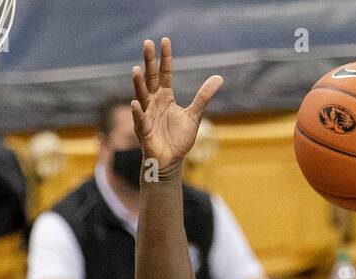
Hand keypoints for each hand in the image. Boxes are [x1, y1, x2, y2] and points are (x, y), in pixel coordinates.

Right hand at [131, 37, 223, 178]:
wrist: (171, 161)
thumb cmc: (179, 138)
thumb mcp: (194, 115)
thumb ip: (203, 96)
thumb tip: (219, 77)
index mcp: (165, 97)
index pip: (165, 73)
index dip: (165, 58)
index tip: (165, 40)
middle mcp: (154, 102)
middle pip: (151, 78)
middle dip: (149, 61)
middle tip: (148, 42)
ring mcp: (147, 115)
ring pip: (142, 96)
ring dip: (138, 83)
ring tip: (137, 69)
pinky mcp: (144, 131)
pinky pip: (140, 120)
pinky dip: (138, 112)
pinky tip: (136, 103)